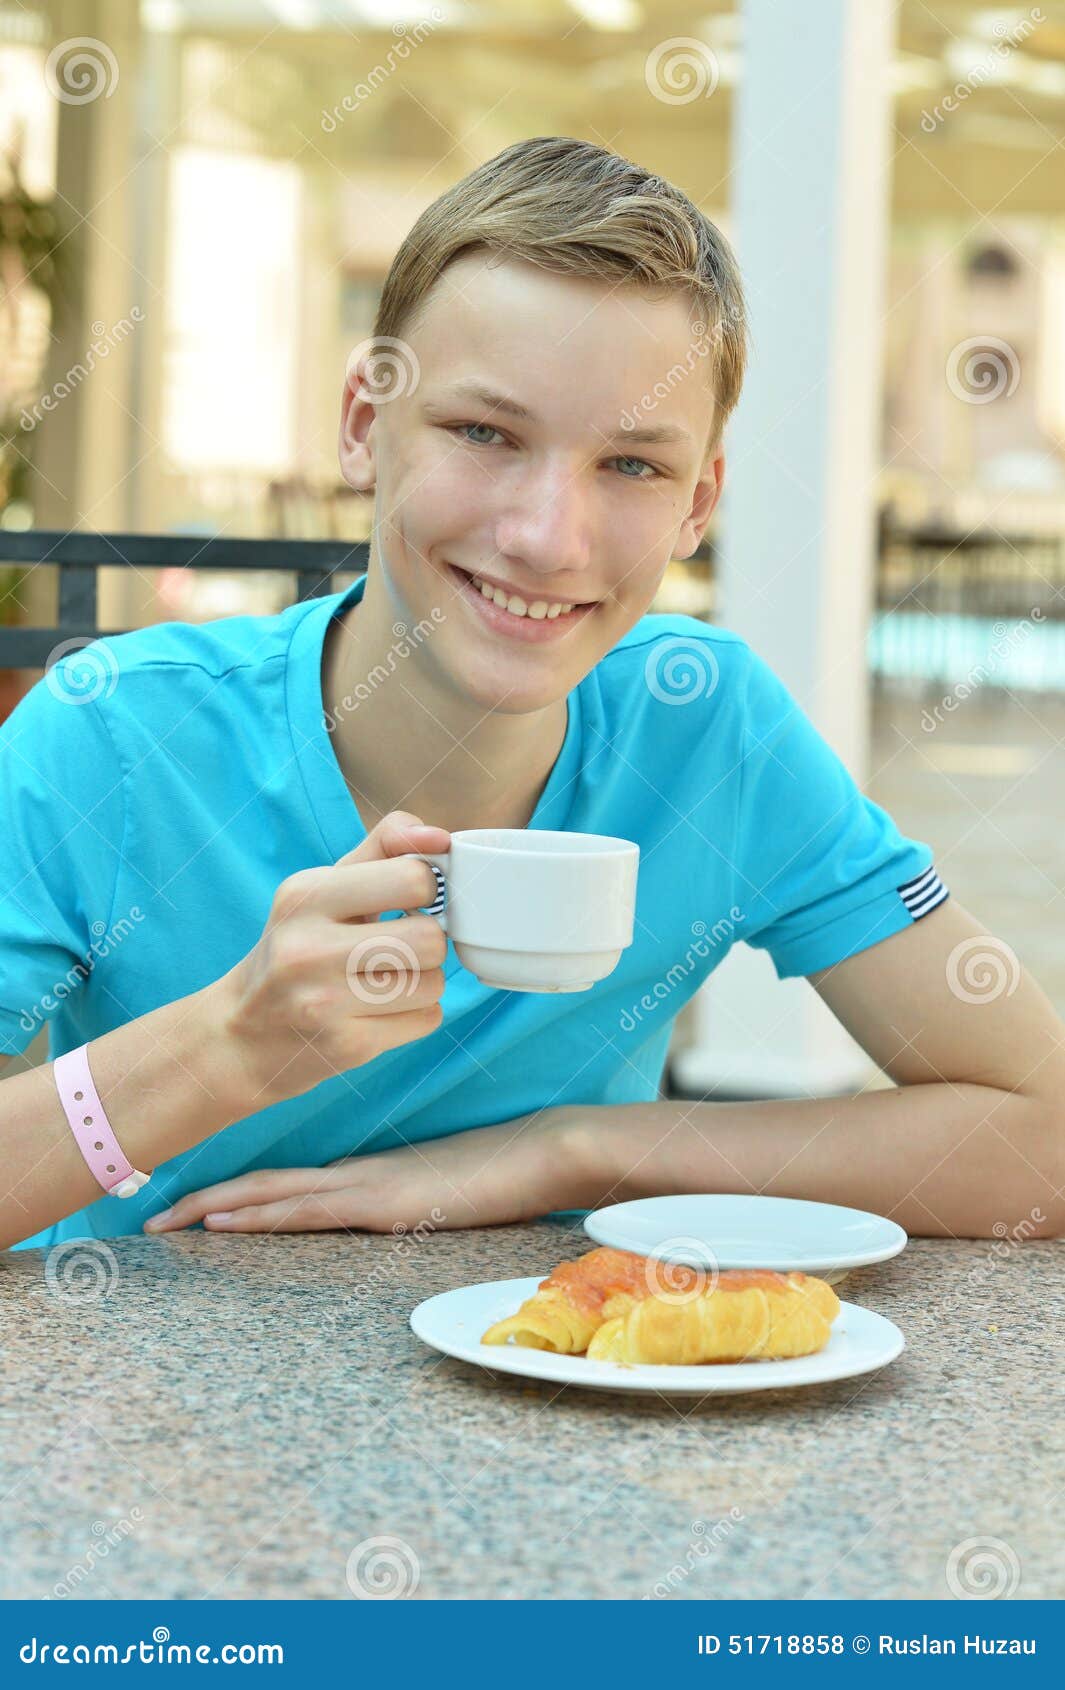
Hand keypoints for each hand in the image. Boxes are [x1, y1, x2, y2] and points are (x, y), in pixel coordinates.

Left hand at [143, 1108, 589, 1234]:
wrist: (548, 1151)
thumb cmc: (512, 1173)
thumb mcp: (451, 1194)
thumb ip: (417, 1203)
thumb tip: (396, 1217)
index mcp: (371, 1175)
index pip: (289, 1184)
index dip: (236, 1192)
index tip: (191, 1206)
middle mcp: (359, 1176)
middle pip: (266, 1186)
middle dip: (204, 1202)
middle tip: (150, 1215)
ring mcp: (370, 1186)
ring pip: (274, 1194)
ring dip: (216, 1208)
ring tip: (165, 1221)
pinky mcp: (385, 1202)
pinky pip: (309, 1209)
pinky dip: (261, 1213)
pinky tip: (225, 1219)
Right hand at [210, 811, 450, 1113]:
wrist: (240, 1035)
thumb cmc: (295, 949)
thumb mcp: (322, 887)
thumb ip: (383, 848)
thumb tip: (440, 838)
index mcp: (305, 895)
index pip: (413, 878)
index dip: (428, 889)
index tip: (411, 901)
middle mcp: (309, 948)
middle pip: (431, 937)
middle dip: (429, 942)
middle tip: (401, 947)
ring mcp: (325, 1002)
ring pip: (434, 982)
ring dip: (424, 982)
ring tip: (385, 981)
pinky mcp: (346, 1045)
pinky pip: (427, 1020)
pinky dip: (416, 1015)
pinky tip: (379, 1012)